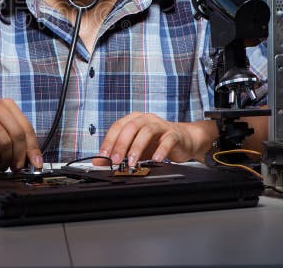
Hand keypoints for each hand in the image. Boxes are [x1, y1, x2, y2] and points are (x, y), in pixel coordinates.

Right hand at [0, 98, 42, 171]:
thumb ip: (14, 142)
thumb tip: (32, 159)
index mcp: (6, 105)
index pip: (26, 127)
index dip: (33, 148)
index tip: (36, 163)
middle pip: (18, 134)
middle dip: (20, 156)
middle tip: (16, 168)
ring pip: (5, 142)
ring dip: (6, 159)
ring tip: (2, 165)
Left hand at [95, 113, 211, 166]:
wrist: (183, 140)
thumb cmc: (156, 143)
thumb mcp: (134, 149)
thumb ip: (118, 154)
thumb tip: (98, 162)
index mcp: (133, 120)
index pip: (117, 127)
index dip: (109, 141)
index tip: (103, 156)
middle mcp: (146, 119)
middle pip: (130, 127)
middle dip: (121, 145)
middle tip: (116, 161)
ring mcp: (160, 125)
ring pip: (147, 132)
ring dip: (137, 148)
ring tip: (132, 162)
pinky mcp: (174, 134)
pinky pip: (167, 140)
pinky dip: (161, 150)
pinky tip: (156, 159)